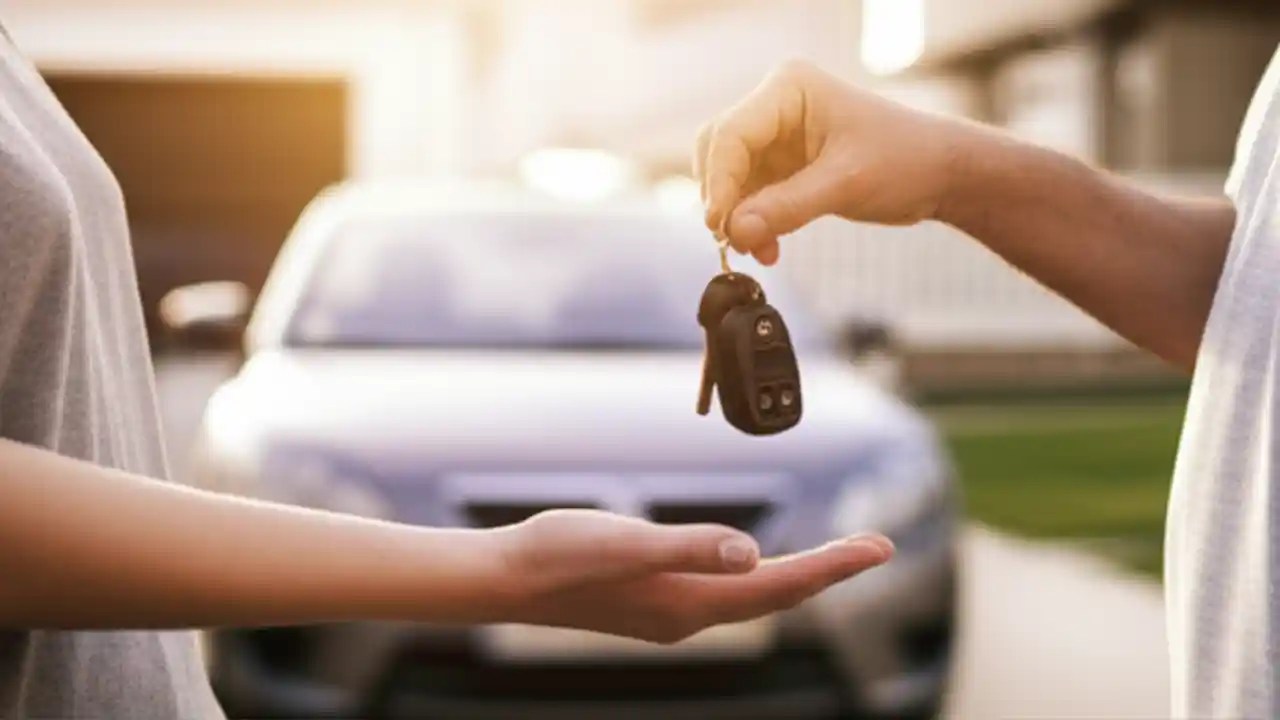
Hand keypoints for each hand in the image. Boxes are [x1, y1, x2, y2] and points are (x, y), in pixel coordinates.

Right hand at [492, 509, 891, 642]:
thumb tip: (754, 553)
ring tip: (838, 557)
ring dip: (799, 577)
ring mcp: (670, 613)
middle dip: (829, 572)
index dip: (834, 566)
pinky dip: (759, 579)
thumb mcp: (625, 543)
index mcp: (690, 601)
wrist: (506, 580)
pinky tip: (755, 566)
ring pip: (754, 598)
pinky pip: (726, 594)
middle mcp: (688, 616)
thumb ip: (688, 547)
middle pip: (777, 596)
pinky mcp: (653, 603)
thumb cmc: (560, 555)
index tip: (881, 546)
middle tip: (878, 545)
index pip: (780, 586)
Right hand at [694, 59, 969, 264]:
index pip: (731, 134)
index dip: (720, 182)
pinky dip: (752, 223)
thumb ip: (787, 207)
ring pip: (729, 178)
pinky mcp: (781, 165)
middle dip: (723, 199)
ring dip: (737, 218)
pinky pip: (748, 195)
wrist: (939, 174)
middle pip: (718, 151)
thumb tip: (734, 232)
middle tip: (735, 241)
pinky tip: (768, 247)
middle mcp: (774, 105)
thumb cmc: (904, 161)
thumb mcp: (845, 184)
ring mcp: (775, 135)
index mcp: (787, 88)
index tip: (720, 227)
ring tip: (759, 250)